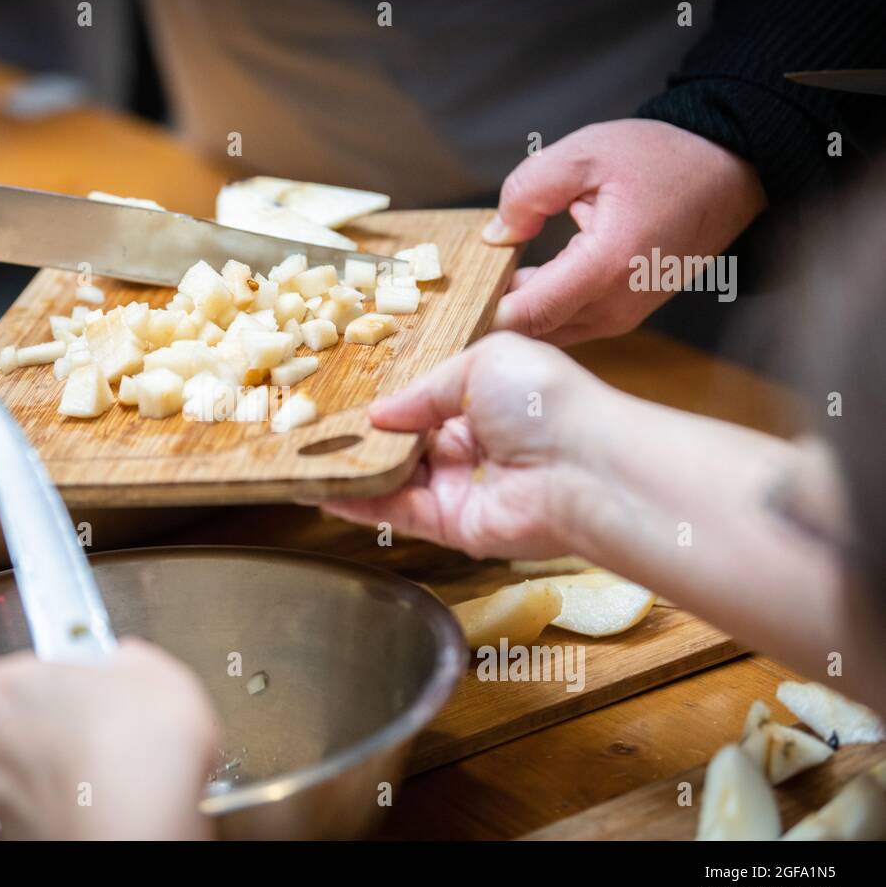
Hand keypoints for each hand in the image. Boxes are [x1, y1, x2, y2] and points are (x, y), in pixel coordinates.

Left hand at [0, 638, 219, 839]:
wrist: (139, 825)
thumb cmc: (136, 747)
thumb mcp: (154, 669)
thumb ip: (128, 657)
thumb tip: (130, 661)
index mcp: (9, 684)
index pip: (35, 665)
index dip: (76, 672)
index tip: (105, 679)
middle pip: (33, 717)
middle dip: (72, 720)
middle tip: (120, 724)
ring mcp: (2, 792)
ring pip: (39, 768)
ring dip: (72, 765)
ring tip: (124, 767)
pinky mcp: (20, 832)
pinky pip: (50, 806)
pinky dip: (75, 802)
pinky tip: (114, 797)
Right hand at [323, 332, 608, 559]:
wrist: (583, 465)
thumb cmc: (546, 399)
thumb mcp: (483, 361)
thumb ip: (425, 387)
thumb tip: (381, 412)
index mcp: (483, 402)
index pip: (423, 403)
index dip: (387, 403)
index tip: (343, 399)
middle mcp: (471, 447)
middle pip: (404, 444)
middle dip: (363, 438)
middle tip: (312, 430)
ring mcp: (460, 488)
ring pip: (394, 480)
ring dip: (354, 470)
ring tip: (305, 458)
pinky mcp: (453, 525)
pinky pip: (397, 513)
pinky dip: (360, 504)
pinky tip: (324, 489)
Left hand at [482, 119, 766, 344]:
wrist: (728, 170)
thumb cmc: (662, 158)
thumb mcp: (585, 154)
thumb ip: (529, 190)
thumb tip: (495, 235)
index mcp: (605, 267)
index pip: (527, 315)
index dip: (483, 314)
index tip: (453, 299)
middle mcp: (616, 304)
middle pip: (533, 332)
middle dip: (492, 315)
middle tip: (458, 288)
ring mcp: (623, 315)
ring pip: (550, 332)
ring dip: (517, 313)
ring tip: (488, 280)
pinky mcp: (626, 314)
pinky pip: (570, 323)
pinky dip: (542, 309)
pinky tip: (523, 279)